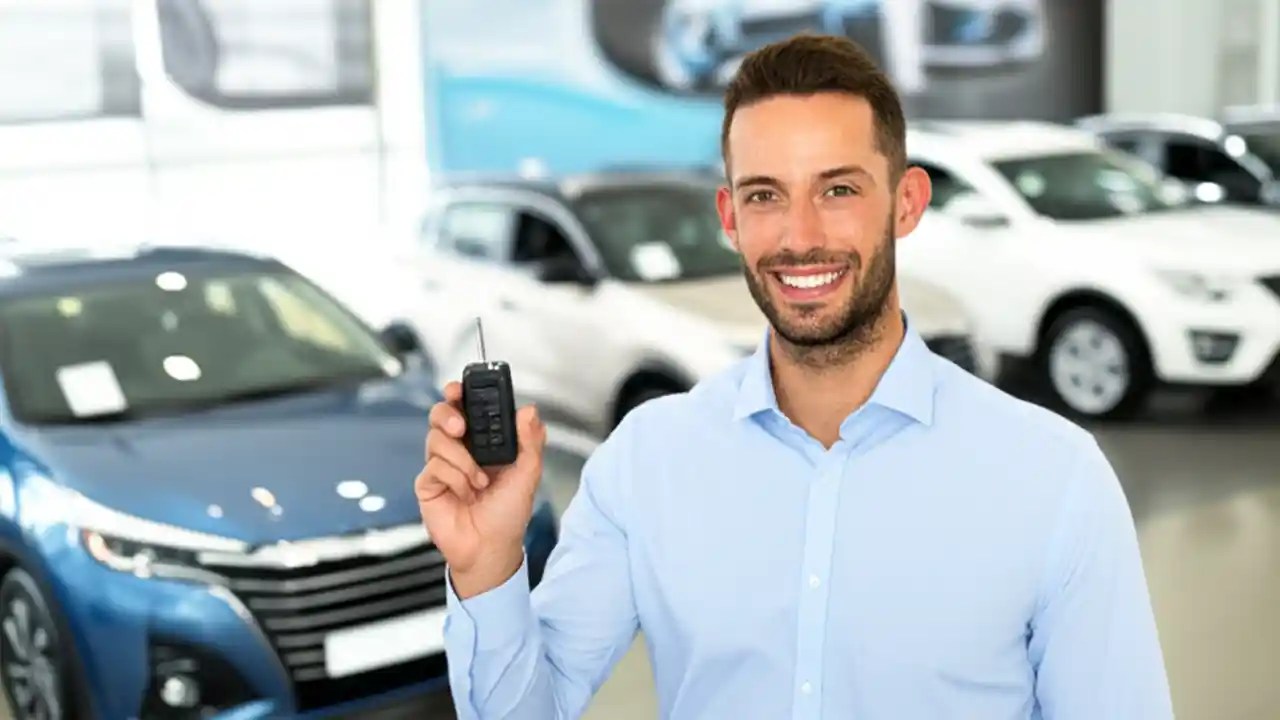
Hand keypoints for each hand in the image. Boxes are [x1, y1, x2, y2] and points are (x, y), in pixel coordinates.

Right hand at [415, 381, 545, 597]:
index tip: (460, 387)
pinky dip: (454, 478)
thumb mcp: (528, 475)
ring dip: (461, 460)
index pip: (468, 408)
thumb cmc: (508, 514)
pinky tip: (465, 493)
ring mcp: (442, 465)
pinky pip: (434, 467)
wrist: (490, 548)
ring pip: (437, 439)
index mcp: (484, 442)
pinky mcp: (428, 483)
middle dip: (448, 414)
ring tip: (478, 480)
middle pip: (442, 415)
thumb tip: (529, 411)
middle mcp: (461, 450)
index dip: (460, 393)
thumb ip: (530, 441)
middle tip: (461, 428)